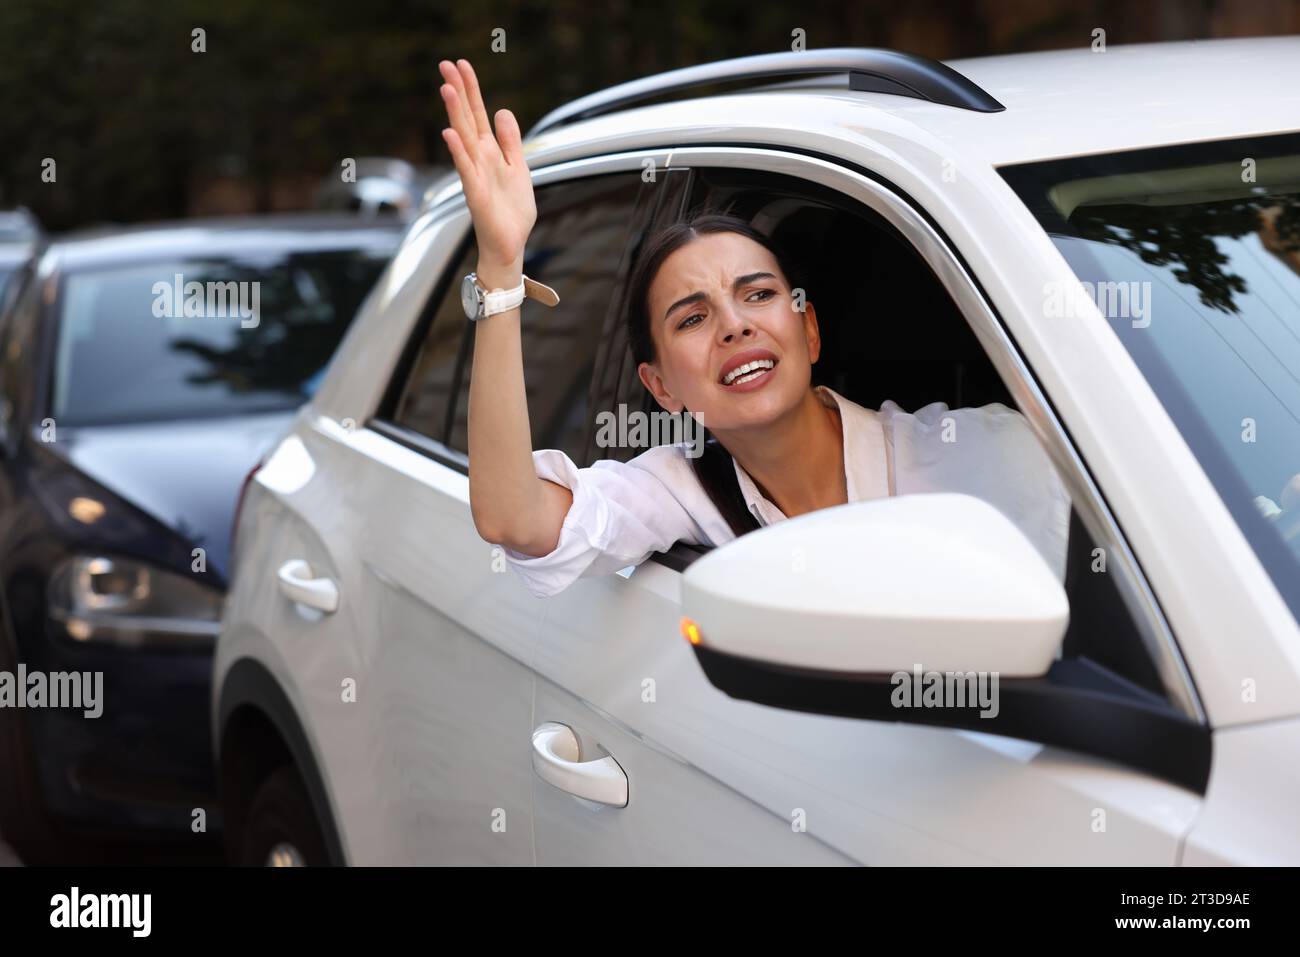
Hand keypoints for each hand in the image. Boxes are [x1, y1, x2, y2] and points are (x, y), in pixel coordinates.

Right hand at [438, 59, 535, 270]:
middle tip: (445, 63)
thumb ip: (510, 141)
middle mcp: (479, 159)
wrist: (510, 245)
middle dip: (458, 91)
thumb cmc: (512, 211)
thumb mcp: (519, 168)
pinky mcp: (476, 194)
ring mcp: (475, 175)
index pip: (478, 114)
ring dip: (454, 113)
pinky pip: (465, 169)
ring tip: (446, 87)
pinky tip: (449, 134)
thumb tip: (502, 111)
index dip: (471, 89)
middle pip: (467, 119)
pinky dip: (457, 152)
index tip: (462, 64)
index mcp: (491, 152)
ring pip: (463, 138)